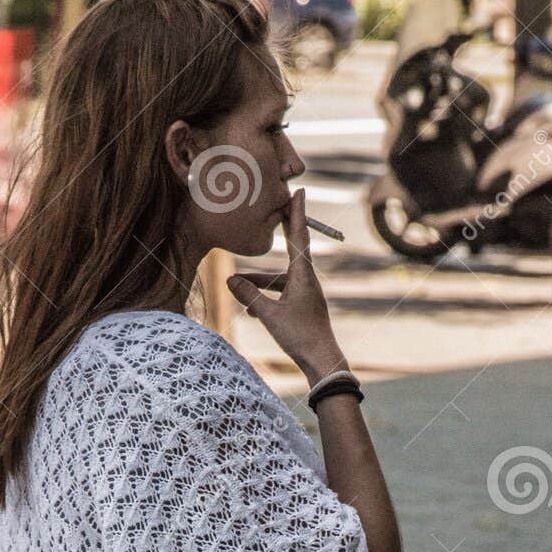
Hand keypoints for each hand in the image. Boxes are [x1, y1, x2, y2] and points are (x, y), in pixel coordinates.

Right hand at [226, 188, 345, 381]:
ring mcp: (306, 293)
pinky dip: (267, 294)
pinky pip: (282, 292)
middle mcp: (307, 280)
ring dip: (261, 279)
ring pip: (281, 277)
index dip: (296, 213)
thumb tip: (230, 280)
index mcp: (303, 276)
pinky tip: (253, 308)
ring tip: (238, 284)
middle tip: (279, 206)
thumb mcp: (270, 315)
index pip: (298, 237)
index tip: (298, 191)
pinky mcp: (304, 306)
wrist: (322, 361)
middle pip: (293, 248)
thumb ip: (249, 296)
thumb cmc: (299, 337)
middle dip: (283, 229)